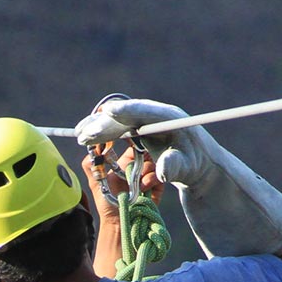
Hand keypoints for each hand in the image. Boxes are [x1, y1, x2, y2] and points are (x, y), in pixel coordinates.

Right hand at [74, 97, 212, 190]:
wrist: (201, 162)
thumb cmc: (195, 166)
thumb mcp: (187, 169)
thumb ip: (174, 167)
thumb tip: (163, 171)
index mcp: (170, 118)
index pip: (145, 112)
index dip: (126, 111)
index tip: (108, 111)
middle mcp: (156, 114)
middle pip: (126, 115)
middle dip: (104, 123)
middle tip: (84, 134)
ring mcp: (148, 118)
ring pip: (120, 119)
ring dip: (99, 125)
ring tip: (80, 133)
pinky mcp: (142, 124)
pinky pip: (119, 125)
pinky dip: (104, 129)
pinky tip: (88, 134)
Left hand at [80, 145, 163, 216]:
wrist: (118, 222)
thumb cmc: (106, 204)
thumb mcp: (95, 182)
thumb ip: (90, 164)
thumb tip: (93, 146)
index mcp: (125, 164)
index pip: (134, 147)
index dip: (134, 144)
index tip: (132, 144)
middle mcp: (138, 169)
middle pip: (147, 152)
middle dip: (142, 157)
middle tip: (133, 167)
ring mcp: (148, 177)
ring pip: (153, 163)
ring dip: (145, 171)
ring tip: (136, 184)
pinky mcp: (157, 187)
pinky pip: (159, 175)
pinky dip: (151, 179)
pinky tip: (143, 188)